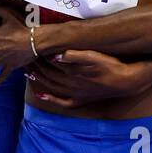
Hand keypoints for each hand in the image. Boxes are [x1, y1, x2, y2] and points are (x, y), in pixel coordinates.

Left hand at [26, 50, 149, 107]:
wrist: (126, 81)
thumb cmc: (110, 65)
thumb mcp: (93, 56)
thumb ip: (73, 56)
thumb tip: (53, 56)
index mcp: (71, 72)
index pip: (49, 64)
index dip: (38, 57)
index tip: (30, 50)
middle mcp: (69, 85)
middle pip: (47, 75)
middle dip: (35, 68)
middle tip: (25, 60)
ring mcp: (74, 94)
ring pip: (51, 87)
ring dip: (38, 80)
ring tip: (28, 73)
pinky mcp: (80, 100)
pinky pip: (61, 102)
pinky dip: (50, 98)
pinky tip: (41, 95)